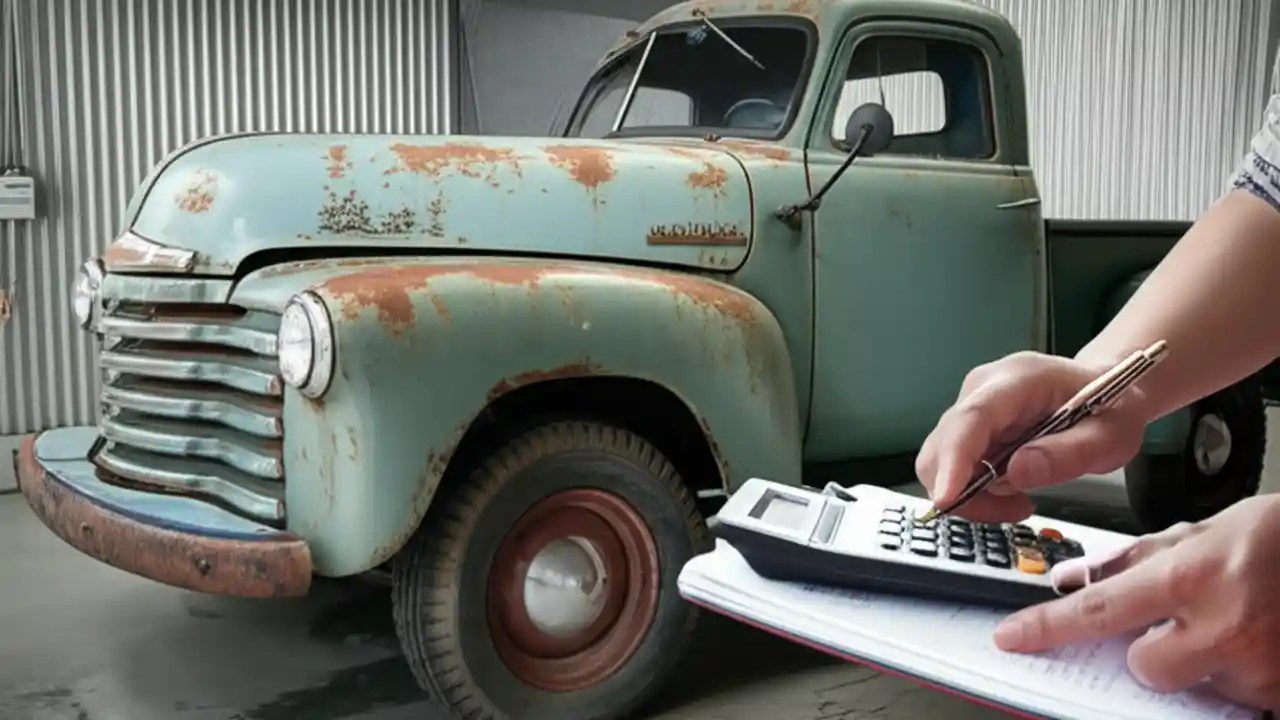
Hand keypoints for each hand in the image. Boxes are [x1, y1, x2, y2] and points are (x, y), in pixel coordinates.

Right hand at [915, 351, 1152, 522]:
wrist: (1103, 387)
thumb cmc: (1111, 407)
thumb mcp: (1112, 436)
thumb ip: (1070, 453)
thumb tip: (1017, 473)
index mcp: (1017, 380)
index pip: (972, 419)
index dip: (954, 460)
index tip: (947, 500)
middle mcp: (981, 388)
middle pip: (943, 445)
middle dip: (964, 491)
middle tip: (1016, 510)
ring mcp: (969, 406)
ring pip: (940, 461)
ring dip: (971, 494)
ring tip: (1020, 501)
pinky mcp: (968, 427)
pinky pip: (953, 466)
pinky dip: (975, 490)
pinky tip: (1011, 490)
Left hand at [994, 495, 1279, 710]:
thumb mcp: (1206, 529)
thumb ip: (1136, 558)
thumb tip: (1075, 579)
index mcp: (1195, 575)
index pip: (1099, 609)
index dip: (1048, 625)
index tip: (1011, 637)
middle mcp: (1225, 625)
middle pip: (1144, 666)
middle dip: (1151, 649)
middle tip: (1185, 621)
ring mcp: (1258, 666)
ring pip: (1192, 682)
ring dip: (1204, 661)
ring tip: (1240, 623)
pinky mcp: (1279, 694)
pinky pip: (1235, 699)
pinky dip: (1239, 677)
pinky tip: (1260, 643)